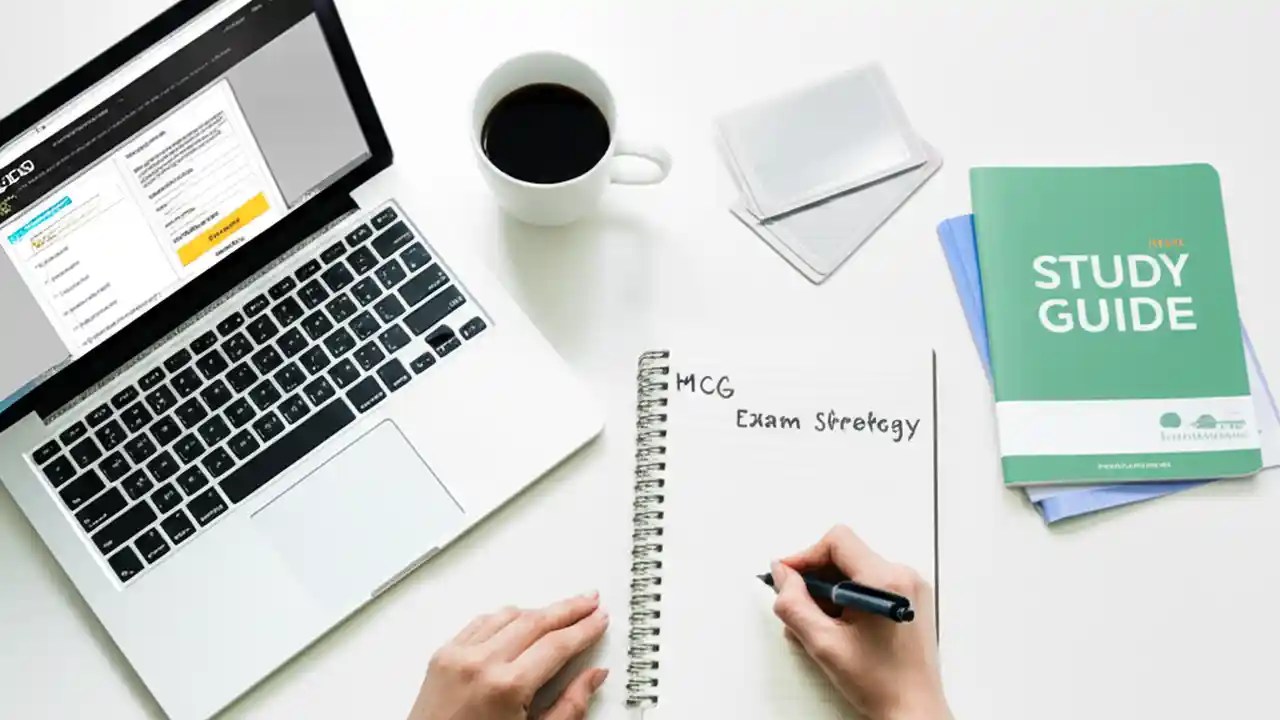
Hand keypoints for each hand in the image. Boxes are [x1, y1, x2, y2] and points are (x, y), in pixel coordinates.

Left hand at [408, 592, 609, 719]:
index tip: (599, 619)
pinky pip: (480, 622)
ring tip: (560, 610)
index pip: (557, 645)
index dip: (584, 629)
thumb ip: (569, 707)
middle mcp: (480, 664)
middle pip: (535, 621)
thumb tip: (593, 677)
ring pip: (508, 615)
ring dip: (538, 610)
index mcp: (506, 687)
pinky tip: (519, 618)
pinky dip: (505, 617)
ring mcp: (457, 656)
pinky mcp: (442, 655)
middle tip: (589, 602)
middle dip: (568, 609)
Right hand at [771, 526, 950, 719]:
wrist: (915, 711)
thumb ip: (794, 604)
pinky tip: (841, 627)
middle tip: (801, 608)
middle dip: (817, 579)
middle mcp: (904, 576)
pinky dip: (848, 598)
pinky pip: (870, 583)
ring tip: (822, 626)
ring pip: (855, 570)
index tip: (787, 577)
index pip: (837, 541)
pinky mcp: (910, 599)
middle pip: (845, 555)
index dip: (805, 556)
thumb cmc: (881, 684)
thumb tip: (781, 574)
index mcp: (886, 582)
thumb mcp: (824, 645)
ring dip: (831, 591)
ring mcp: (911, 587)